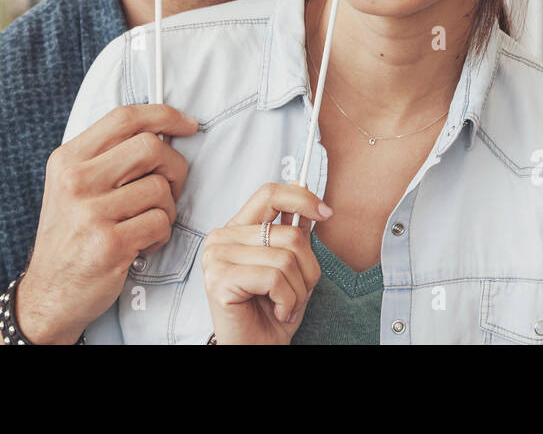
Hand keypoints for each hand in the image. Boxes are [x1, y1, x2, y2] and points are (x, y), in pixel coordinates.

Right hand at [17, 104, 199, 343]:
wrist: (49, 293)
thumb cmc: (71, 235)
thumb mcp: (72, 185)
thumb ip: (107, 156)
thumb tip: (163, 129)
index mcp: (68, 159)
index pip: (124, 118)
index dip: (163, 114)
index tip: (187, 124)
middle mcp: (75, 180)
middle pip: (151, 147)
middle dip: (174, 166)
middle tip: (170, 187)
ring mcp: (91, 212)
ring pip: (161, 188)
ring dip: (166, 208)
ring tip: (146, 223)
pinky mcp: (110, 244)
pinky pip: (160, 222)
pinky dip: (161, 234)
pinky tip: (142, 243)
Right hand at [201, 183, 330, 344]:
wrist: (256, 349)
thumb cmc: (271, 312)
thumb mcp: (290, 267)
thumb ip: (293, 232)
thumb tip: (309, 198)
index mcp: (236, 230)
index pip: (268, 194)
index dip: (301, 198)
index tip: (325, 213)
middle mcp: (220, 239)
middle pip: (288, 232)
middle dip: (308, 268)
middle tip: (300, 291)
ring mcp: (216, 258)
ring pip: (285, 258)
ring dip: (298, 290)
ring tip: (287, 305)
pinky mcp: (219, 280)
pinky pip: (274, 278)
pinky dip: (287, 300)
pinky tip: (279, 312)